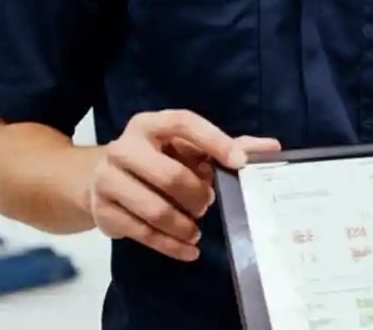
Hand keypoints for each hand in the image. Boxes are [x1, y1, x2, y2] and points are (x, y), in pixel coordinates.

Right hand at [88, 110, 279, 260]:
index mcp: (149, 125)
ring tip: (195, 229)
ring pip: (155, 210)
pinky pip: (143, 233)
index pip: (184, 123)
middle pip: (170, 175)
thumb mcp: (186, 149)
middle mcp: (123, 148)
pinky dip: (171, 245)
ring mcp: (108, 180)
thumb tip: (272, 148)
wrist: (100, 179)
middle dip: (196, 196)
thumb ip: (227, 147)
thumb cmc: (156, 160)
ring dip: (184, 225)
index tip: (239, 163)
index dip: (214, 140)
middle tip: (206, 205)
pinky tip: (188, 249)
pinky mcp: (103, 211)